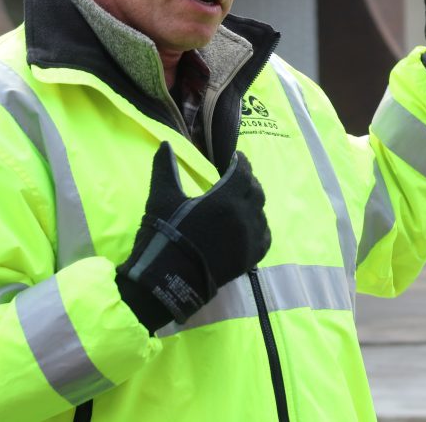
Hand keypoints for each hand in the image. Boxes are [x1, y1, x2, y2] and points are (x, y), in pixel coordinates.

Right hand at [116, 143, 270, 331]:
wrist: (168, 281)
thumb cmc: (164, 236)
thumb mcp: (162, 198)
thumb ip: (166, 168)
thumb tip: (165, 144)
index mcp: (225, 199)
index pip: (244, 172)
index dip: (241, 163)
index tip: (236, 158)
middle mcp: (243, 217)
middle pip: (256, 191)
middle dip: (248, 181)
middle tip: (238, 178)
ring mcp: (249, 240)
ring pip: (261, 214)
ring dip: (253, 204)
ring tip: (241, 201)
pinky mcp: (250, 259)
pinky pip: (264, 237)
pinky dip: (259, 227)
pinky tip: (249, 225)